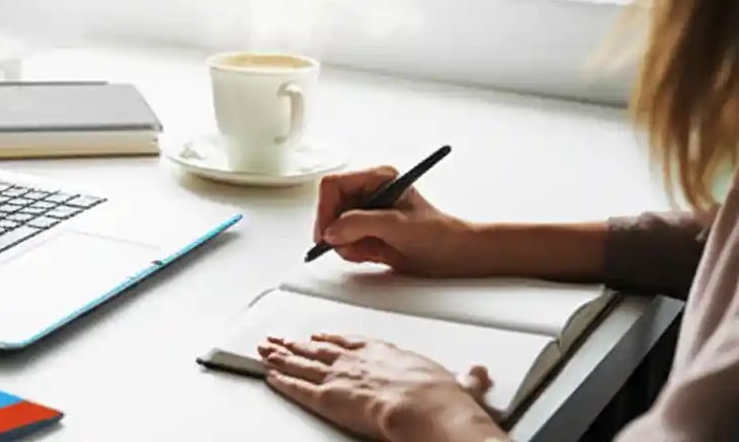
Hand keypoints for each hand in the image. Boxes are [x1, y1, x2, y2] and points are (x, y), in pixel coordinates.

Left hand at [259, 334, 504, 441]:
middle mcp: (359, 360)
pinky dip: (283, 381)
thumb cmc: (442, 398)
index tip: (320, 337)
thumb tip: (478, 373)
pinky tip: (270, 376)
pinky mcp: (328, 397)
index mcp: (387, 353)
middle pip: (320, 350)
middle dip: (297, 345)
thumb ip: (467, 378)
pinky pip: (299, 388)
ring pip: (304, 364)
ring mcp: (341, 376)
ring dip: (282, 357)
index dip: (333, 341)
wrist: (427, 407)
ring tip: (265, 350)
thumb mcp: (461, 383)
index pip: (352, 343)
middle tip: (279, 338)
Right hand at [314, 166, 480, 276]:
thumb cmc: (436, 233)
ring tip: (368, 250)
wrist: (454, 256)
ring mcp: (366, 214)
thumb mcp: (396, 225)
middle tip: (345, 246)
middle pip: (330, 207)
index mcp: (376, 179)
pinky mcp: (366, 233)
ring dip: (345, 244)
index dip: (325, 208)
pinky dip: (352, 252)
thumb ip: (360, 224)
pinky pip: (343, 242)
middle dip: (335, 230)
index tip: (327, 232)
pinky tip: (372, 254)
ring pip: (333, 227)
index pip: (334, 185)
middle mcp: (368, 193)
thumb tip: (331, 230)